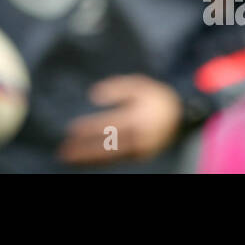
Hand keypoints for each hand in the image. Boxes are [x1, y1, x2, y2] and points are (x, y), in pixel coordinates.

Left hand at [57, 75, 182, 164]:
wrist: (181, 117)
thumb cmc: (155, 97)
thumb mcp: (139, 84)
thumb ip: (117, 87)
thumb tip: (93, 95)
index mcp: (137, 118)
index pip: (109, 125)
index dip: (90, 129)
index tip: (71, 130)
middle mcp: (138, 137)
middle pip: (107, 147)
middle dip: (84, 151)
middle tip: (63, 152)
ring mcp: (139, 150)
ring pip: (110, 157)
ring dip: (87, 160)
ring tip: (68, 159)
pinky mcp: (139, 157)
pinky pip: (115, 159)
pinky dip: (98, 161)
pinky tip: (83, 160)